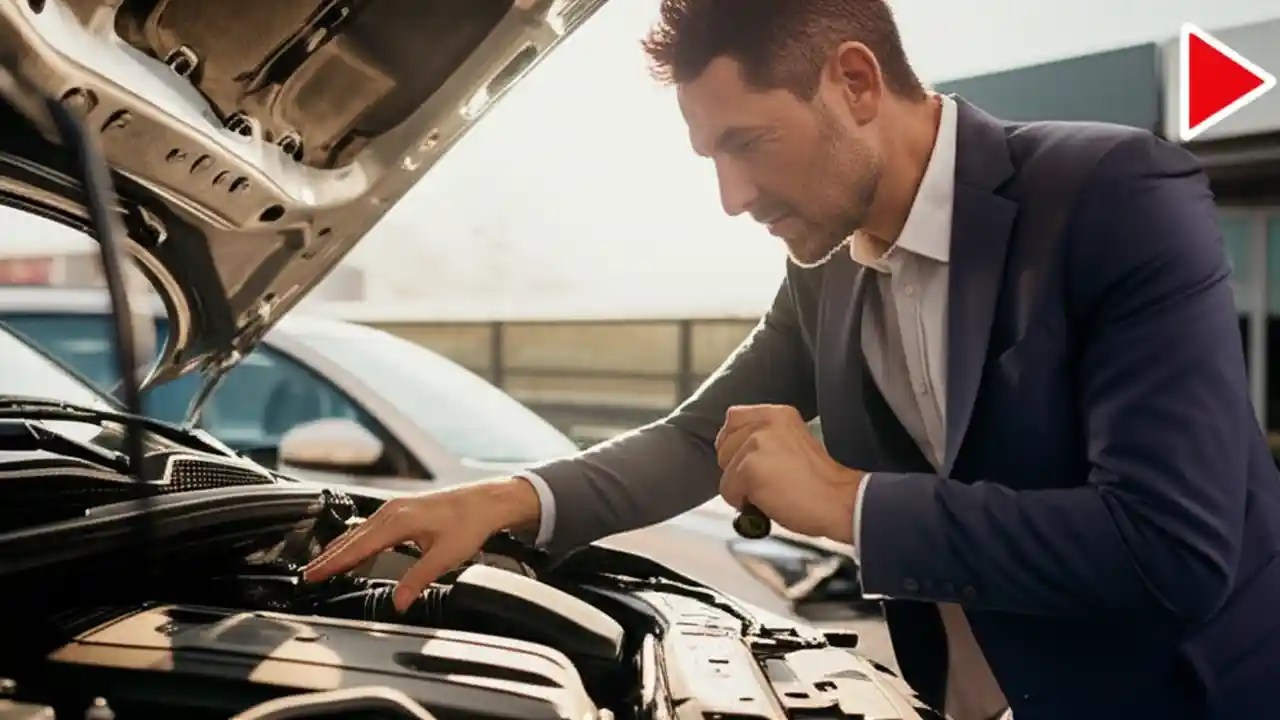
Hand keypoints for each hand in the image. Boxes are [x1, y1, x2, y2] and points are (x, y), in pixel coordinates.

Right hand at [301, 476, 541, 612]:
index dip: (333, 563)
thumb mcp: (446, 556)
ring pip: (359, 532)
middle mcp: (392, 511)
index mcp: (399, 521)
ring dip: (340, 549)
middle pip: (352, 538)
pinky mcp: (401, 510)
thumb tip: (399, 602)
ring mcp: (395, 508)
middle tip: (308, 575)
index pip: (357, 546)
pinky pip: (369, 527)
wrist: (486, 501)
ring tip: (322, 566)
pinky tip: (351, 551)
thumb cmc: (470, 523)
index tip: (314, 575)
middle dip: (329, 557)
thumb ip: (419, 579)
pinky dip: (355, 541)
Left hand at [715, 404, 863, 542]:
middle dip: (737, 469)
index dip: (734, 444)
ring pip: (725, 472)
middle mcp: (765, 423)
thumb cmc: (821, 483)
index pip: (733, 419)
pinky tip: (769, 501)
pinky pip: (728, 492)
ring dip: (742, 489)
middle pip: (723, 447)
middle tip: (768, 481)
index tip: (748, 461)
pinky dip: (744, 504)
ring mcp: (756, 444)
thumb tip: (735, 455)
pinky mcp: (749, 469)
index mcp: (777, 414)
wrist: (841, 501)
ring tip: (772, 491)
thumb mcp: (791, 443)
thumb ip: (764, 439)